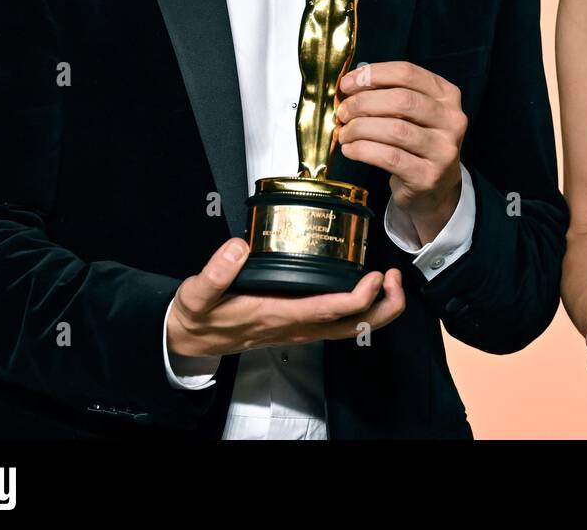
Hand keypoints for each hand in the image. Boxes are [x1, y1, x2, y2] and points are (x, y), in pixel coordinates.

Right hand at [166, 239, 406, 357]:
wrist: (192, 340)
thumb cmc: (199, 316)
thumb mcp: (197, 295)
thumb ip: (215, 273)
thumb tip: (238, 247)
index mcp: (276, 315)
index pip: (326, 311)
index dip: (357, 298)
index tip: (374, 277)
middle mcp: (295, 327)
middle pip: (351, 328)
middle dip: (382, 308)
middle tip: (394, 278)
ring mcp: (300, 329)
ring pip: (350, 329)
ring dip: (377, 309)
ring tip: (390, 280)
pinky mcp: (300, 325)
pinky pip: (340, 324)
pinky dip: (362, 310)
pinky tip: (366, 287)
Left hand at [335, 61, 466, 240]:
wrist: (435, 187)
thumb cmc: (416, 142)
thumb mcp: (413, 113)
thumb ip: (388, 93)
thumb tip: (351, 84)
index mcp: (447, 95)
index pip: (408, 73)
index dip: (374, 75)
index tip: (348, 83)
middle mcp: (452, 120)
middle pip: (402, 100)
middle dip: (364, 103)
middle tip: (344, 111)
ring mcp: (443, 150)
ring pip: (395, 129)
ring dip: (360, 128)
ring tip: (345, 132)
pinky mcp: (428, 175)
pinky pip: (389, 157)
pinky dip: (363, 150)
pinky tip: (350, 149)